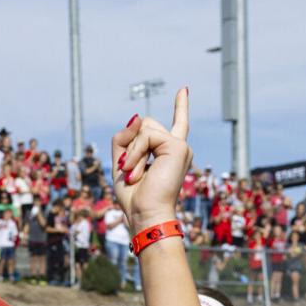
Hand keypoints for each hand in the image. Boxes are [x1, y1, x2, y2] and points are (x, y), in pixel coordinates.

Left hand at [111, 86, 191, 231]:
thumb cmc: (135, 197)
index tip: (184, 90)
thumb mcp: (122, 163)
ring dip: (131, 153)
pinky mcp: (177, 146)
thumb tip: (137, 116)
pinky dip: (135, 154)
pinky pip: (145, 136)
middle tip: (128, 172)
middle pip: (144, 124)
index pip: (176, 125)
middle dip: (129, 146)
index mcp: (168, 153)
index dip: (181, 107)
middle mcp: (177, 148)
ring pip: (143, 128)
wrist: (146, 215)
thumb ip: (124, 138)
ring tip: (133, 175)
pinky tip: (136, 172)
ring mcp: (179, 146)